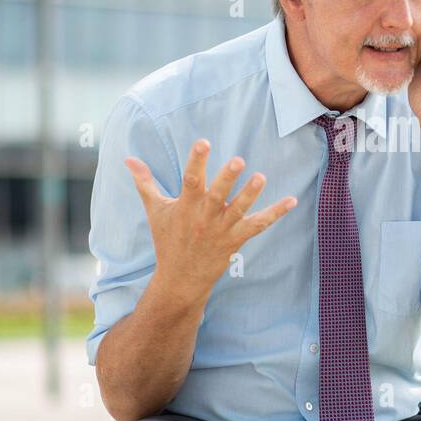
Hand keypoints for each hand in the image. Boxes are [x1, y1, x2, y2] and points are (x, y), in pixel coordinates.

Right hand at [125, 139, 296, 301]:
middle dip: (227, 179)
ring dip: (250, 195)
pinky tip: (291, 200)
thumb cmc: (167, 240)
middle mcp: (205, 217)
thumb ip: (144, 182)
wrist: (181, 279)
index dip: (197, 160)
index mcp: (186, 206)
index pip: (191, 180)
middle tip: (238, 160)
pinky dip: (275, 214)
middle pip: (217, 195)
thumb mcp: (155, 210)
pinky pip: (258, 225)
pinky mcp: (236, 240)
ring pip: (239, 211)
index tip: (203, 142)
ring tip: (260, 177)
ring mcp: (222, 230)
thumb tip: (128, 158)